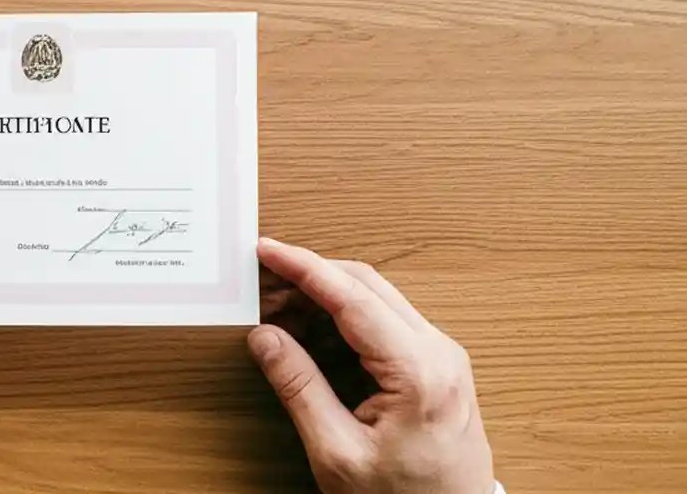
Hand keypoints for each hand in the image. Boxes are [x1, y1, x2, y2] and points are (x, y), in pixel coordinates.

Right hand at [248, 239, 494, 493]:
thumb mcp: (338, 453)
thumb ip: (300, 389)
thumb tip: (266, 338)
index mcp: (419, 372)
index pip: (352, 297)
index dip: (303, 268)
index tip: (267, 251)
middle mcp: (439, 352)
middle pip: (365, 286)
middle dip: (308, 279)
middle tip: (261, 285)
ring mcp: (442, 356)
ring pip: (375, 299)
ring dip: (324, 298)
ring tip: (277, 315)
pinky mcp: (437, 365)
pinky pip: (386, 322)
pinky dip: (343, 319)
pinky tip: (311, 336)